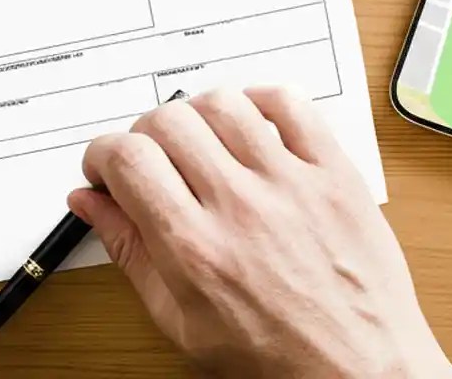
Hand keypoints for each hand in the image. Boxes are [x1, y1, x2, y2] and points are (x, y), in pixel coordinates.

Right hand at [69, 88, 451, 378]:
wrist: (360, 370)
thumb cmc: (276, 358)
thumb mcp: (181, 322)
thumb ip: (130, 253)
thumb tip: (91, 204)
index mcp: (195, 248)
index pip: (127, 159)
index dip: (102, 155)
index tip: (108, 169)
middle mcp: (240, 206)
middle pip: (168, 122)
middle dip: (144, 136)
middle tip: (152, 163)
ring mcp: (291, 183)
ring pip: (224, 103)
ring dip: (198, 116)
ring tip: (202, 145)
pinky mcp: (333, 173)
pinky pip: (292, 104)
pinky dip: (262, 100)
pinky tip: (252, 127)